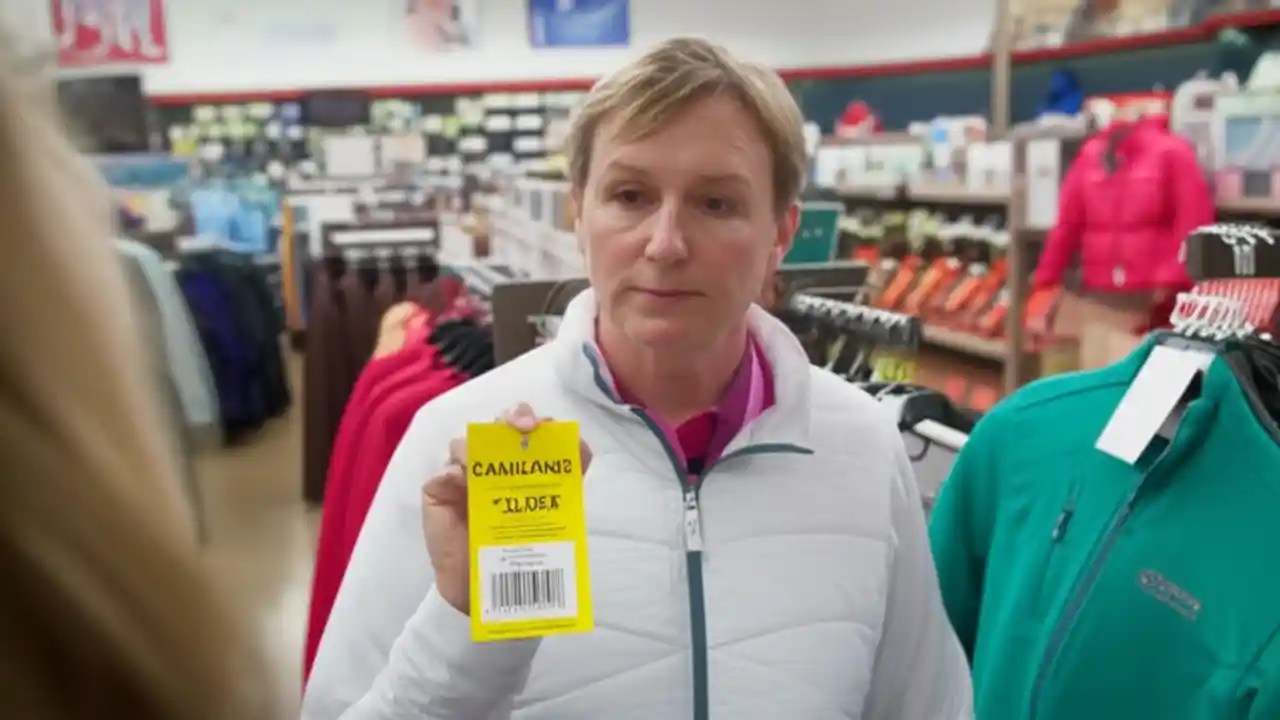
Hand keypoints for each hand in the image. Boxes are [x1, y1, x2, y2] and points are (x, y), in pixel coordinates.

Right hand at [422, 402, 592, 614]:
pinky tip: (464, 481)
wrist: (497, 589)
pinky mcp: (438, 494)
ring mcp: (461, 476)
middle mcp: (490, 463)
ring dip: (479, 444)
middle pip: (495, 427)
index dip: (533, 418)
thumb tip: (580, 445)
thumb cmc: (526, 547)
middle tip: (523, 426)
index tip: (544, 425)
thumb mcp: (559, 509)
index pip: (523, 429)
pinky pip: (441, 474)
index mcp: (517, 463)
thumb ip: (571, 477)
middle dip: (510, 418)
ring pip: (465, 443)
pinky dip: (453, 472)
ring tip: (491, 459)